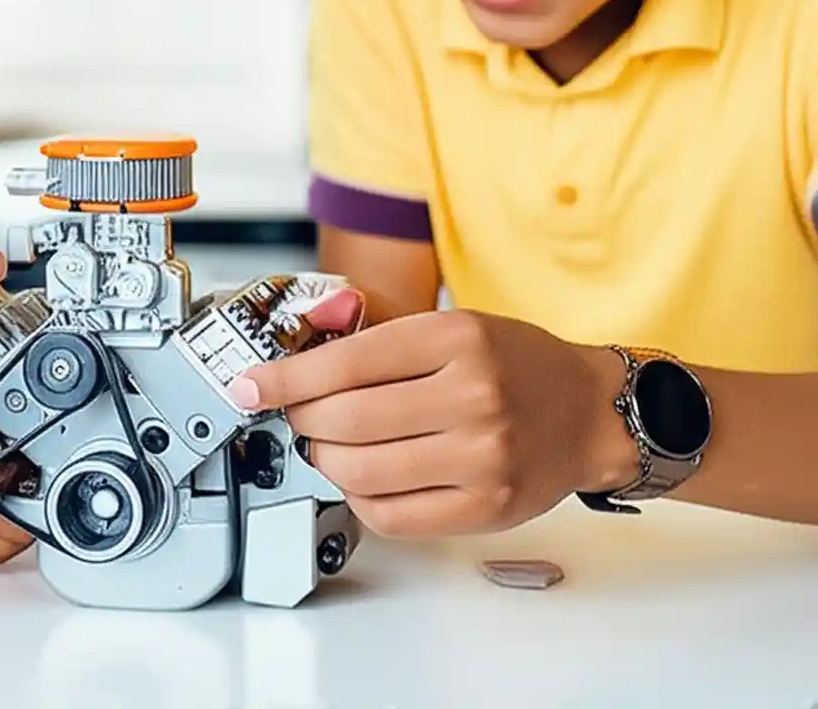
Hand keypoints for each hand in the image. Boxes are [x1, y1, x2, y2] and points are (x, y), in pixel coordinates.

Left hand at [229, 299, 637, 537]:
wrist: (589, 412)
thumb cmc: (514, 365)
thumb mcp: (454, 325)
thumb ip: (378, 338)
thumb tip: (295, 359)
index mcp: (457, 338)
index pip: (343, 362)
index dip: (283, 378)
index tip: (251, 386)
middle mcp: (473, 395)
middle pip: (342, 419)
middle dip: (303, 419)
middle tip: (302, 415)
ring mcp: (482, 457)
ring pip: (358, 470)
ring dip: (326, 458)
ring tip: (332, 445)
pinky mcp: (485, 506)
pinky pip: (388, 514)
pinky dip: (359, 495)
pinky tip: (367, 476)